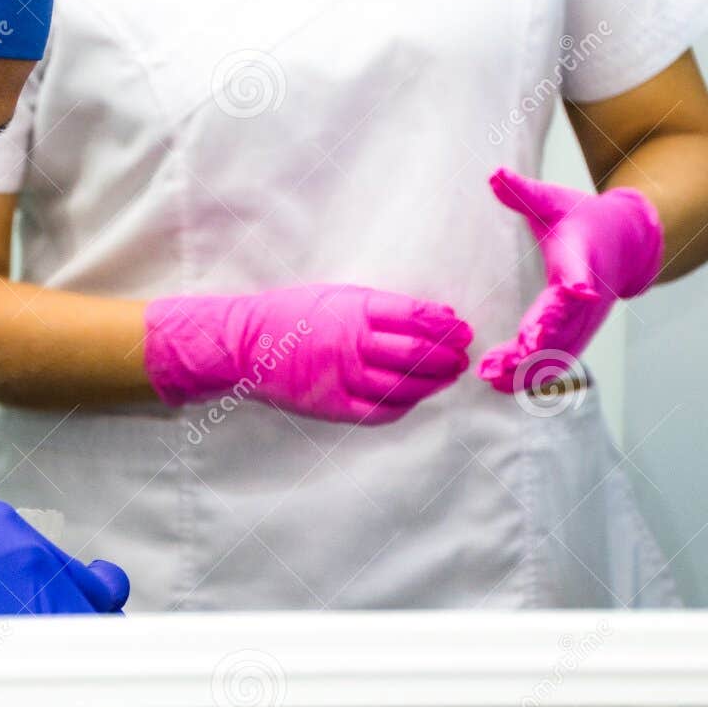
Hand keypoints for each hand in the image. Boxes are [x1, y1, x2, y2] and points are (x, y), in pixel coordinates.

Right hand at [143, 283, 472, 424]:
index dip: (446, 325)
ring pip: (404, 385)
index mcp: (355, 308)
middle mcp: (351, 343)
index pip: (417, 316)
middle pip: (416, 352)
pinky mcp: (332, 406)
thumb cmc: (294, 314)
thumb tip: (435, 316)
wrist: (246, 343)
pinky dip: (405, 405)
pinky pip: (381, 412)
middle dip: (447, 355)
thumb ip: (383, 306)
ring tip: (447, 376)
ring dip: (434, 382)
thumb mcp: (338, 294)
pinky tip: (415, 397)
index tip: (460, 328)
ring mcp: (342, 377)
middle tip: (461, 354)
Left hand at [478, 168, 662, 391]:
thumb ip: (521, 191)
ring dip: (530, 367)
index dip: (576, 286)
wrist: (625, 240)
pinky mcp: (582, 331)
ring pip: (562, 349)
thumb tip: (494, 173)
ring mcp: (588, 316)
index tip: (575, 294)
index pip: (578, 274)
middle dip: (535, 346)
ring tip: (492, 378)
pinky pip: (562, 357)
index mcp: (579, 257)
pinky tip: (505, 385)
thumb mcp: (551, 199)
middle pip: (565, 324)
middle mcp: (587, 294)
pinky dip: (537, 373)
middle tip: (499, 365)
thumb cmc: (579, 216)